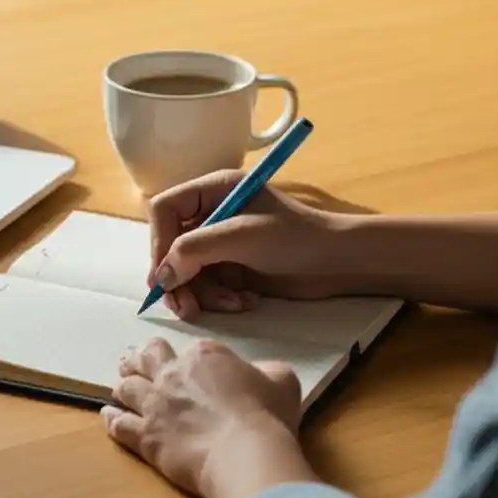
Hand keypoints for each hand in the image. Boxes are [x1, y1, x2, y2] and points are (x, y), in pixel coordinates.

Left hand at [100, 338, 318, 497]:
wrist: (244, 452)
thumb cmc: (267, 415)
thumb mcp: (281, 380)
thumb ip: (267, 371)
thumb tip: (262, 373)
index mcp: (205, 355)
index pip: (192, 349)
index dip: (191, 358)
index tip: (191, 366)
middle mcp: (172, 374)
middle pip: (147, 358)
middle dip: (142, 357)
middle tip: (136, 360)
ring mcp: (153, 404)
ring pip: (127, 387)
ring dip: (123, 385)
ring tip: (119, 385)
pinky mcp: (144, 436)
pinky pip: (118, 424)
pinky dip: (111, 418)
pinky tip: (107, 415)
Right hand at [147, 170, 343, 318]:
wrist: (338, 262)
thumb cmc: (295, 237)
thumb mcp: (241, 236)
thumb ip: (194, 250)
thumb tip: (161, 276)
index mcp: (213, 189)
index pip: (165, 210)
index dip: (159, 242)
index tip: (164, 275)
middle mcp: (212, 214)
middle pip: (171, 246)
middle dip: (178, 278)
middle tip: (184, 307)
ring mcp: (221, 242)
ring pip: (187, 271)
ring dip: (202, 294)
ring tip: (230, 304)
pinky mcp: (232, 268)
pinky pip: (207, 286)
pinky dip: (220, 299)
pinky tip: (245, 301)